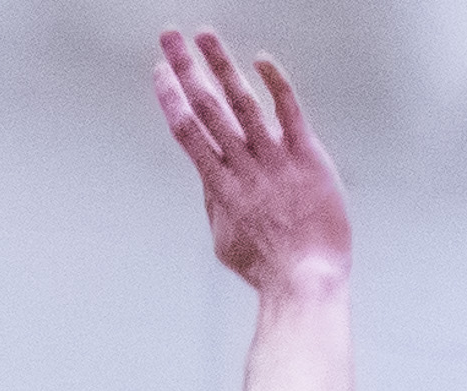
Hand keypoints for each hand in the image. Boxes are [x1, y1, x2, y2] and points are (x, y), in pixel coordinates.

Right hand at [153, 31, 349, 294]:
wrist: (305, 280)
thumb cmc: (267, 269)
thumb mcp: (226, 242)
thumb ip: (216, 205)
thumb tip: (208, 180)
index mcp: (219, 187)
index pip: (187, 132)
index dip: (171, 98)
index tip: (160, 72)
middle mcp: (242, 168)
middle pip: (207, 108)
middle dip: (185, 68)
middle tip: (169, 36)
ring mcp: (274, 161)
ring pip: (242, 102)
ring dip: (220, 64)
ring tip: (204, 35)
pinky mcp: (307, 158)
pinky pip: (289, 113)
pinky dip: (275, 85)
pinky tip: (260, 61)